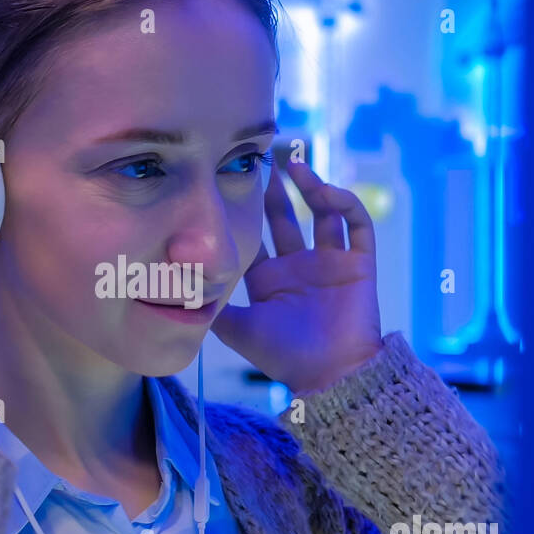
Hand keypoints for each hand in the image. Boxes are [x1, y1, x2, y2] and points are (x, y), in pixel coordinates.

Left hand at [210, 160, 383, 394]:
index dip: (248, 209)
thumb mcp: (235, 329)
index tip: (235, 179)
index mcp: (269, 280)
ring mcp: (330, 263)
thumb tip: (174, 288)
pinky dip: (344, 203)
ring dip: (312, 188)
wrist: (329, 375)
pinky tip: (325, 191)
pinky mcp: (359, 264)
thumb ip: (209, 307)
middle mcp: (298, 267)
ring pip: (324, 214)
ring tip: (296, 166)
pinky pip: (357, 225)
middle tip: (265, 158)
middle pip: (286, 217)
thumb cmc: (283, 355)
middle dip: (276, 189)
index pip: (256, 235)